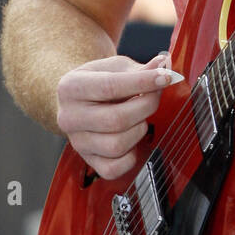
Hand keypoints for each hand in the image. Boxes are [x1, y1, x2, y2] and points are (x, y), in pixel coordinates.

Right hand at [56, 52, 183, 179]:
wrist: (81, 100)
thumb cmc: (100, 81)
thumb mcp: (116, 67)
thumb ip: (140, 68)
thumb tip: (163, 66)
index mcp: (71, 87)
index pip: (110, 87)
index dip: (142, 82)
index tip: (165, 78)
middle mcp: (68, 117)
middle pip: (115, 120)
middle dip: (145, 107)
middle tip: (153, 96)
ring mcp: (77, 142)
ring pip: (116, 145)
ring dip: (138, 130)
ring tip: (138, 117)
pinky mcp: (87, 160)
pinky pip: (114, 168)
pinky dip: (130, 156)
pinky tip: (131, 138)